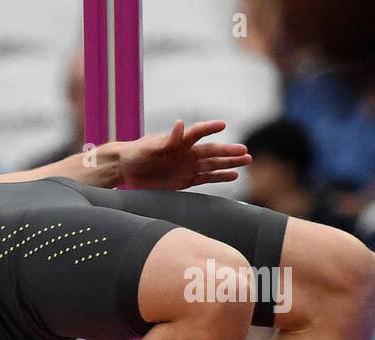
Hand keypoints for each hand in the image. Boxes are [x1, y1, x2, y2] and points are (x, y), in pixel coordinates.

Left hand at [119, 120, 251, 190]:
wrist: (127, 169)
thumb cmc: (136, 153)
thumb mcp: (150, 146)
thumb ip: (167, 139)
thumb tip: (181, 124)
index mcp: (179, 141)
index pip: (198, 132)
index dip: (210, 128)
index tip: (222, 124)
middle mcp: (187, 153)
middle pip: (212, 151)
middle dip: (229, 151)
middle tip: (246, 152)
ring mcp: (188, 167)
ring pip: (214, 164)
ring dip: (230, 163)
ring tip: (248, 160)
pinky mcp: (185, 180)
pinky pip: (206, 179)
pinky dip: (220, 177)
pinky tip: (234, 175)